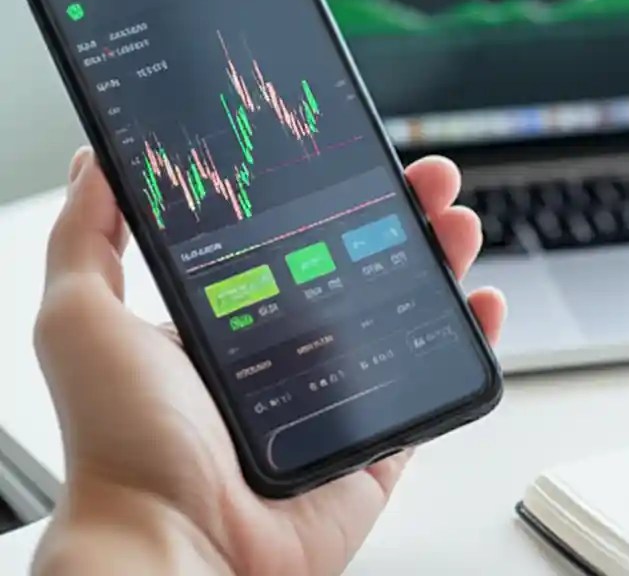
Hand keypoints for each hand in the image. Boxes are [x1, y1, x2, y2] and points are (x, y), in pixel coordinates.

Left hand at [33, 148, 504, 575]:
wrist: (176, 547)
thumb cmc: (121, 446)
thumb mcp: (81, 321)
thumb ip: (87, 238)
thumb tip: (96, 161)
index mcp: (226, 323)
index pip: (294, 238)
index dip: (334, 194)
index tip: (361, 157)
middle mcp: (284, 357)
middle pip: (362, 266)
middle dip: (404, 216)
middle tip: (430, 180)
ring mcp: (335, 402)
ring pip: (405, 318)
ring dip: (442, 265)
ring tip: (459, 226)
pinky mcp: (375, 450)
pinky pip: (432, 391)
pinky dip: (466, 346)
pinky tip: (481, 305)